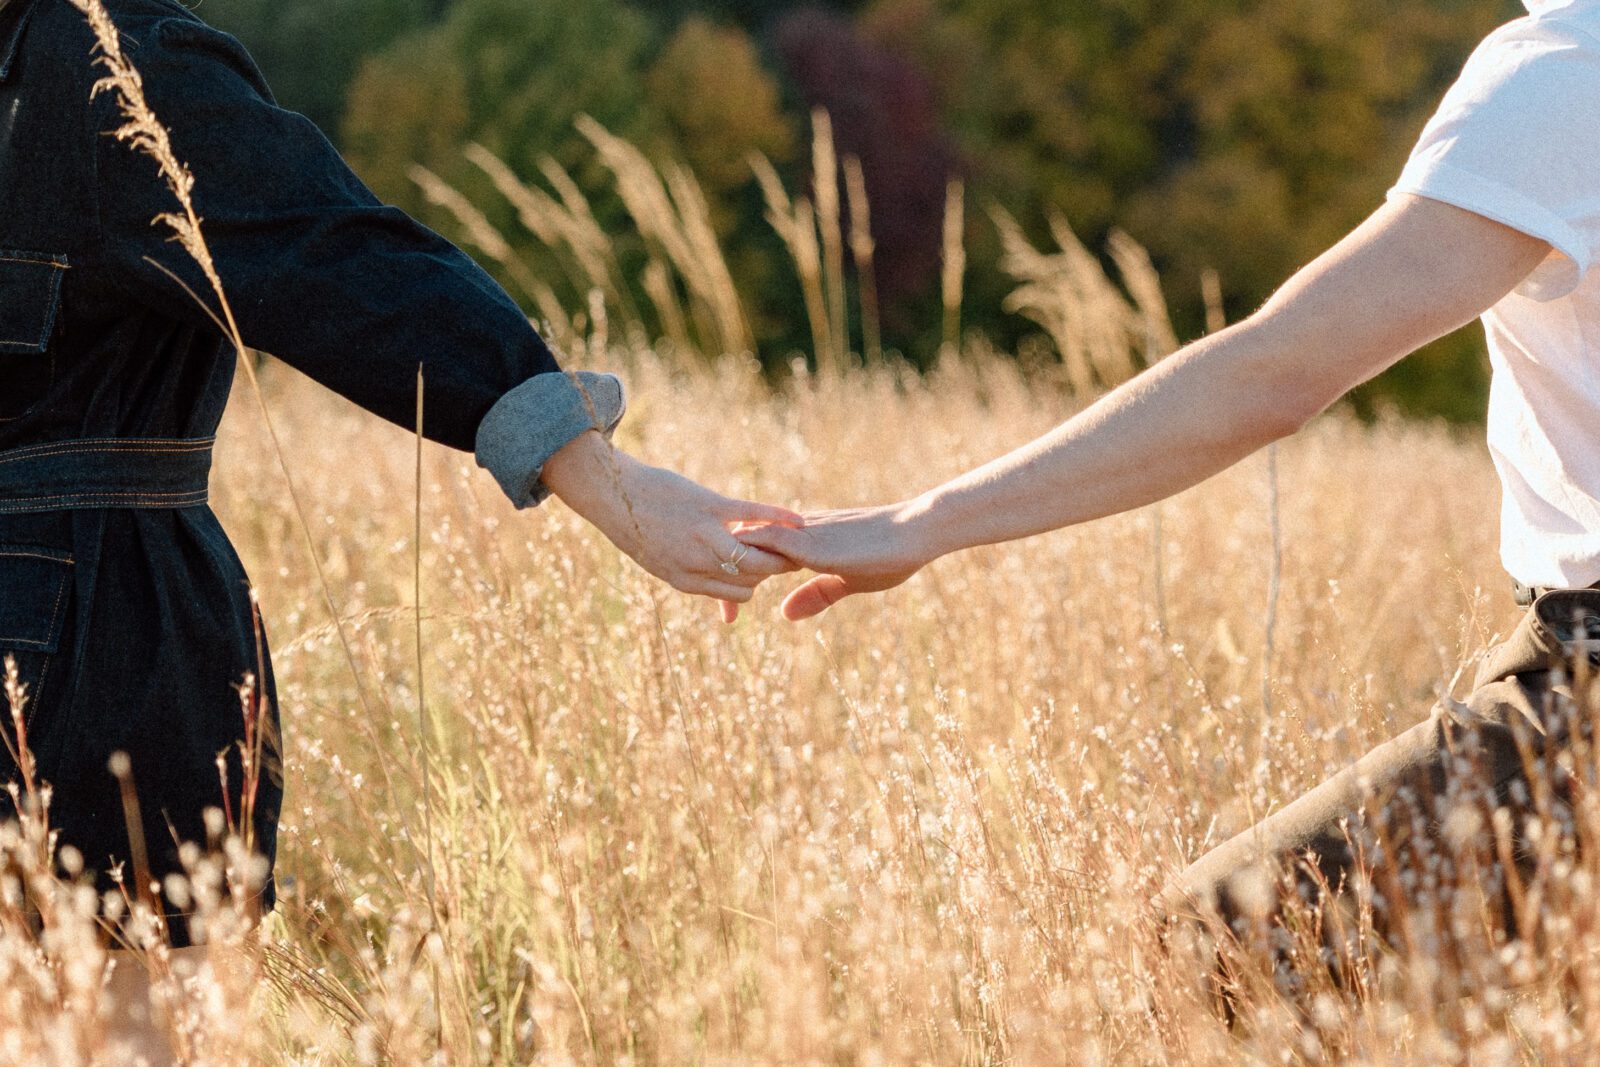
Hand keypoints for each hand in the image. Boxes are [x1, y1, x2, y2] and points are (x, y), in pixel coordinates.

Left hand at [540, 432, 800, 620]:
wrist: (613, 495)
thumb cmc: (641, 530)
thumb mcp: (665, 566)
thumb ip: (702, 584)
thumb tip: (730, 619)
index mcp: (686, 581)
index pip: (741, 595)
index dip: (758, 583)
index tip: (767, 570)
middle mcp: (696, 563)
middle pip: (753, 578)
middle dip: (772, 568)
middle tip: (787, 553)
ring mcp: (703, 534)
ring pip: (757, 556)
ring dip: (781, 550)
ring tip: (797, 541)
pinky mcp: (709, 505)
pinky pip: (753, 515)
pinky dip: (779, 517)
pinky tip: (797, 519)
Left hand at [735, 501, 937, 619]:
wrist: (915, 530)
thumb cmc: (889, 555)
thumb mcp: (847, 581)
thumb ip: (816, 594)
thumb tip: (785, 613)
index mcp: (802, 541)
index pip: (758, 553)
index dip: (741, 577)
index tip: (733, 610)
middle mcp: (796, 532)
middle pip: (743, 544)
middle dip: (725, 575)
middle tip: (723, 617)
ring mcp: (802, 534)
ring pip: (747, 538)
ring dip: (729, 564)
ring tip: (719, 601)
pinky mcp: (811, 542)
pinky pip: (767, 542)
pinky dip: (749, 557)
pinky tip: (736, 578)